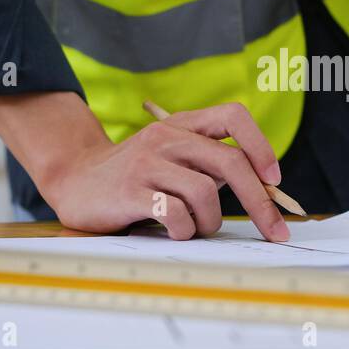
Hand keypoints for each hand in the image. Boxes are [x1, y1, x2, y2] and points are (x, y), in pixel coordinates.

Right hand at [0, 94, 288, 241]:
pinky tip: (174, 232)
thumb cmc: (136, 176)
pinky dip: (184, 230)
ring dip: (210, 221)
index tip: (273, 180)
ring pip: (204, 193)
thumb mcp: (173, 158)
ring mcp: (147, 163)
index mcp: (183, 126)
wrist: (74, 178)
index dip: (260, 146)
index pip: (233, 117)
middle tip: (273, 231)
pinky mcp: (130, 191)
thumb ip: (210, 166)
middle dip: (259, 202)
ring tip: (196, 228)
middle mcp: (166, 138)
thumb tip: (265, 191)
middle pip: (229, 163)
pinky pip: (175, 214)